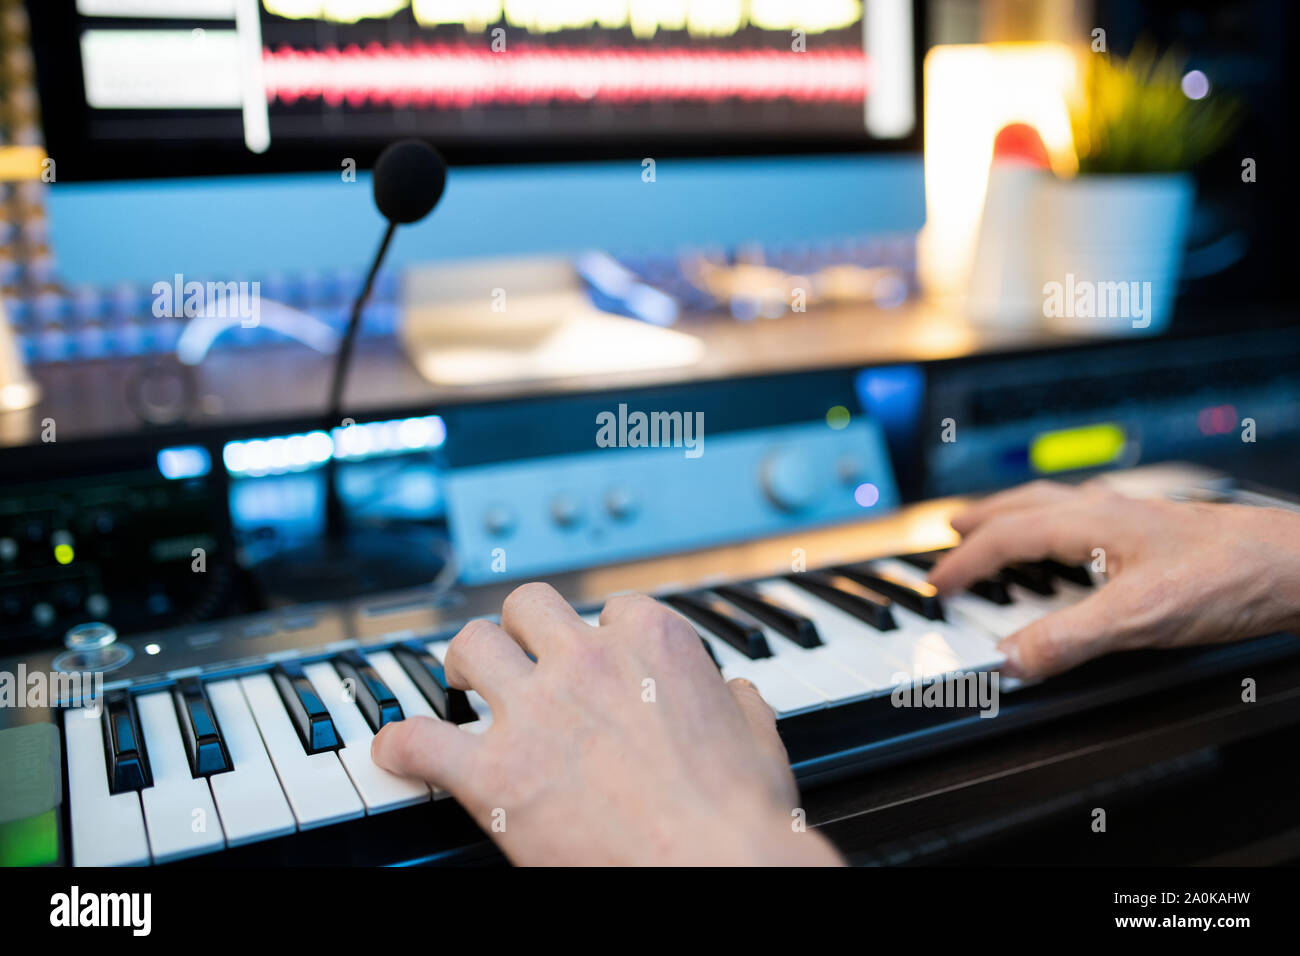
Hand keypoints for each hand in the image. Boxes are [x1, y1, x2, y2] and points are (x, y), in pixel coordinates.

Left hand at [371, 583, 842, 865]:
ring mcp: (535, 713)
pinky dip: (403, 745)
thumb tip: (733, 695)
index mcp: (652, 643)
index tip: (598, 657)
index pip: (610, 608)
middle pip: (528, 606)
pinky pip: (420, 741)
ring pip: (470, 645)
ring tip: (462, 684)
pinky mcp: (492, 774)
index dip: (602, 634)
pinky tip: (401, 751)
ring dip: (464, 664)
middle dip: (521, 629)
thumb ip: (734, 700)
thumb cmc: (741, 816)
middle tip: (519, 656)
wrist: (713, 871)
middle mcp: (586, 661)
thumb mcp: (757, 736)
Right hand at [927, 480, 1299, 678]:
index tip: (939, 584)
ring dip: (1016, 517)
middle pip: (1025, 505)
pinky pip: (1087, 518)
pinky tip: (1078, 543)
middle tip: (951, 533)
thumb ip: (1068, 639)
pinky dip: (1057, 526)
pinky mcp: (1160, 532)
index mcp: (1091, 521)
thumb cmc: (1232, 578)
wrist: (1299, 568)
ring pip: (1056, 506)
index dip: (966, 562)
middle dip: (982, 521)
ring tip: (999, 529)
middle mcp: (1108, 510)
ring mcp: (1135, 517)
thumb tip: (1009, 660)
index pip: (1007, 536)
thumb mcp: (1138, 618)